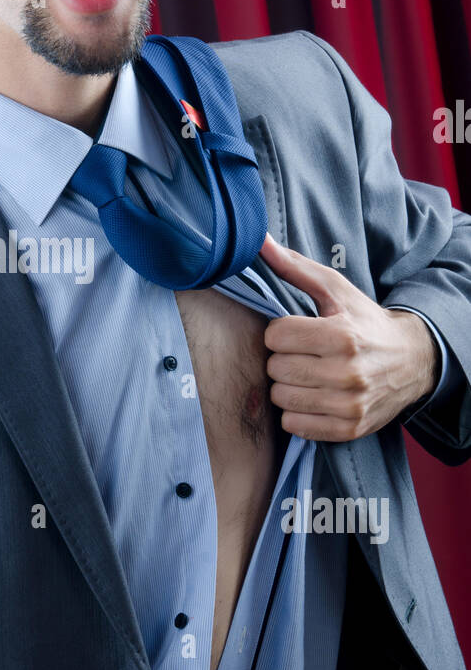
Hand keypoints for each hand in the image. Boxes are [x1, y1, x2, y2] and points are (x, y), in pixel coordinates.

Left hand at [258, 233, 439, 441]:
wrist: (410, 360)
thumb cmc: (365, 321)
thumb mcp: (335, 290)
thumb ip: (294, 267)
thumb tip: (259, 241)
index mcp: (341, 335)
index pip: (275, 337)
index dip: (279, 332)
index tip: (295, 331)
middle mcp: (346, 372)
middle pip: (276, 369)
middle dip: (282, 358)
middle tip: (301, 354)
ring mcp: (348, 404)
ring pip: (281, 399)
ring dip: (287, 386)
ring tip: (305, 374)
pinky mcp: (349, 428)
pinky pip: (295, 425)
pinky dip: (296, 412)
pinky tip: (311, 395)